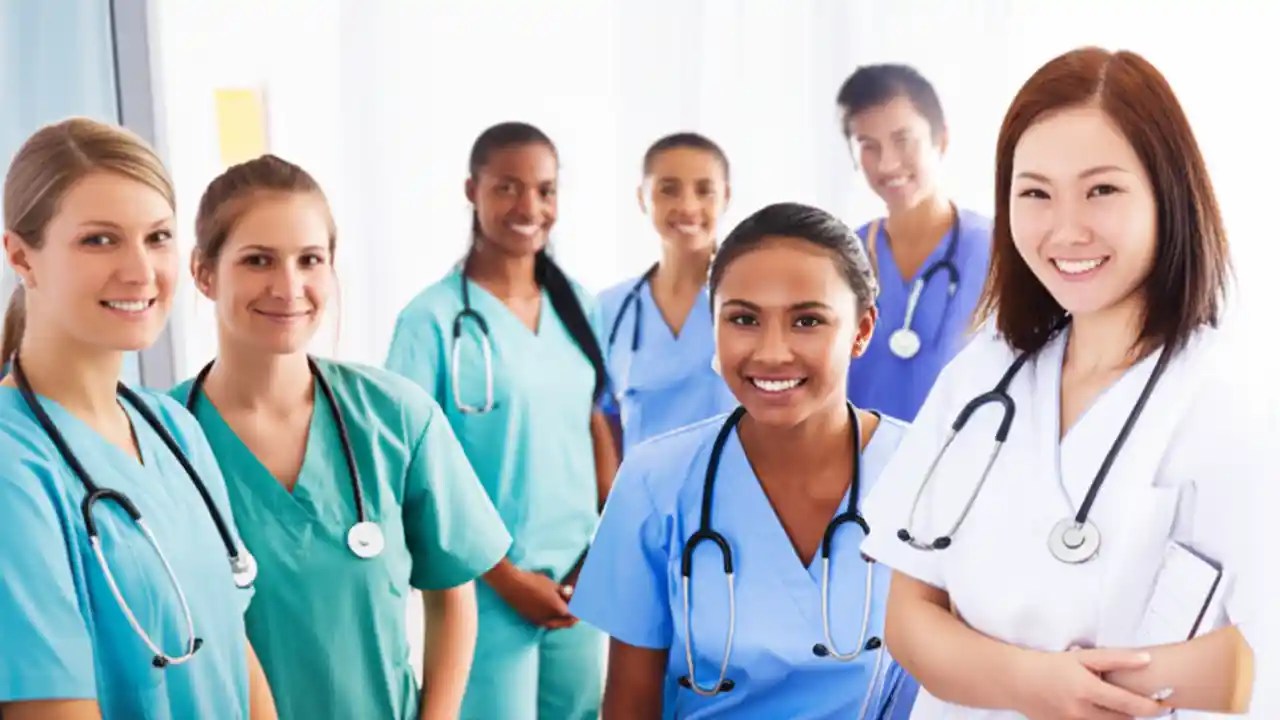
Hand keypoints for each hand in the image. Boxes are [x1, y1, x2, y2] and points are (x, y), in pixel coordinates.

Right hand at [491, 568, 578, 629]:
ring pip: (555, 624)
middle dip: (572, 620)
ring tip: (565, 614)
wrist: (511, 585)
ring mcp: (538, 620)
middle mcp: (548, 618)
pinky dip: (552, 620)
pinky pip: (545, 623)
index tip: (585, 609)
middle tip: (577, 614)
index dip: (580, 612)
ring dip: (562, 621)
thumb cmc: (532, 582)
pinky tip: (551, 613)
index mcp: (557, 609)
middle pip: (565, 623)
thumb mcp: (551, 584)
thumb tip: (570, 594)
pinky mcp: (530, 619)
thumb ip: (562, 592)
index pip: (573, 615)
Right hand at [1012, 648, 1167, 719]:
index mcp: (1086, 690)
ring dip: (1117, 717)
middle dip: (1134, 711)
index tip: (1163, 703)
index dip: (1151, 706)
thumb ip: (1116, 658)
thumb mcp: (1082, 657)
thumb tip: (1147, 659)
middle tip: (1138, 699)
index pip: (1129, 704)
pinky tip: (1096, 710)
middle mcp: (1081, 712)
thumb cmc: (1050, 665)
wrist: (1018, 681)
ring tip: (1113, 703)